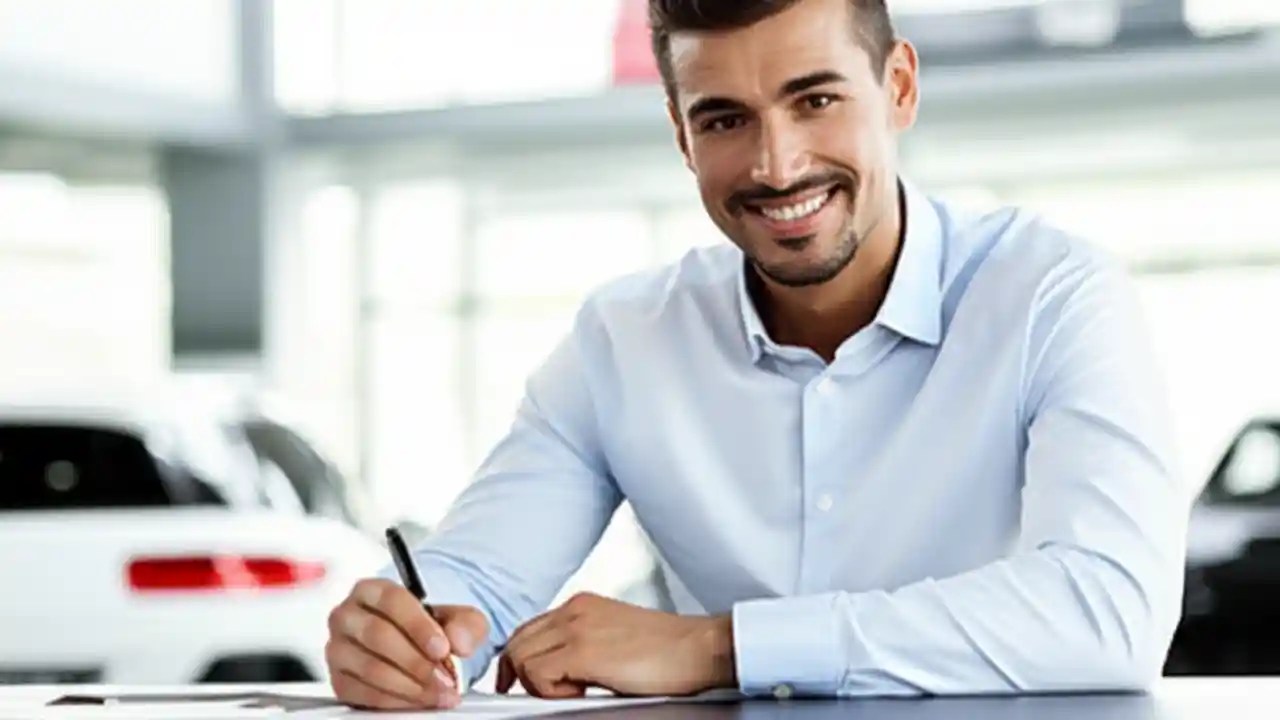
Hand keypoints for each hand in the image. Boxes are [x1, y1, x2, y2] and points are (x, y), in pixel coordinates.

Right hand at [326, 578, 487, 709]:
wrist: (417, 648)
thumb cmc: (432, 628)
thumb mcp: (459, 619)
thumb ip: (466, 625)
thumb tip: (460, 642)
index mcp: (372, 590)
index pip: (391, 600)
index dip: (418, 626)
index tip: (442, 648)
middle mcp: (347, 616)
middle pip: (377, 635)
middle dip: (416, 661)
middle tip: (444, 678)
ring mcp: (338, 649)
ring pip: (370, 668)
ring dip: (409, 685)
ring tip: (437, 692)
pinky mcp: (339, 680)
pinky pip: (362, 693)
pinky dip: (395, 701)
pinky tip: (418, 699)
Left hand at [496, 592, 735, 698]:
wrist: (700, 648)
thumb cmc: (668, 651)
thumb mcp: (614, 636)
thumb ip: (581, 644)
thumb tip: (556, 670)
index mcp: (581, 605)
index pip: (529, 630)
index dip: (519, 661)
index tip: (519, 683)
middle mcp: (574, 610)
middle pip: (517, 641)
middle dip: (520, 674)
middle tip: (543, 696)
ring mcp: (577, 628)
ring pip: (521, 656)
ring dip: (538, 683)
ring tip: (573, 693)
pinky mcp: (584, 651)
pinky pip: (538, 673)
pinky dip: (550, 691)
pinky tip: (581, 694)